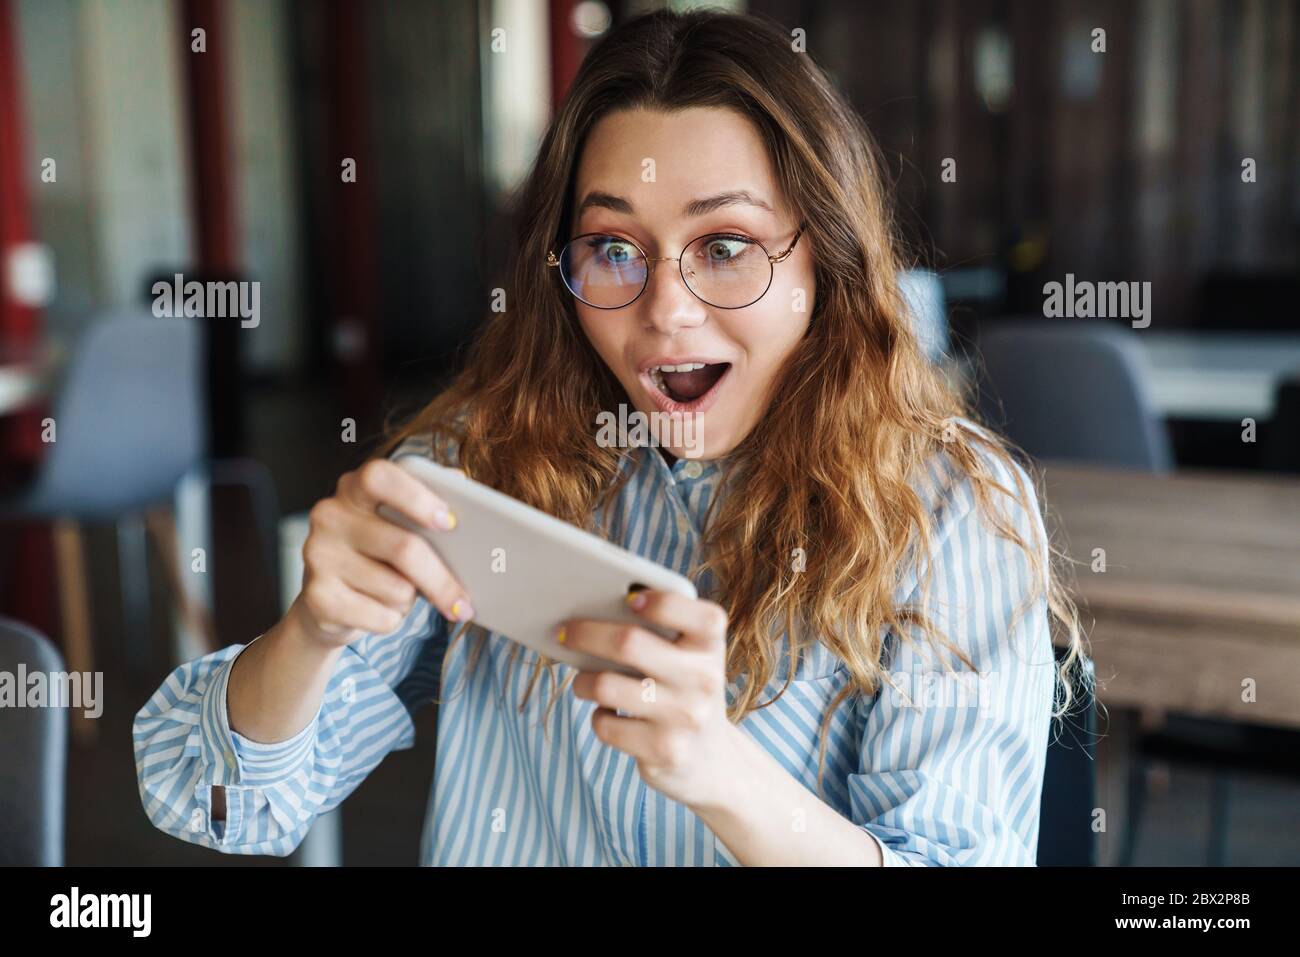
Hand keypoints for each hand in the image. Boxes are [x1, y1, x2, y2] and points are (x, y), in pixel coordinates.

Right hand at [290, 459, 472, 647]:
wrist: (326, 605)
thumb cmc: (376, 557)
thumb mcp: (397, 526)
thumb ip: (425, 503)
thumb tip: (460, 480)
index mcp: (353, 488)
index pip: (379, 477)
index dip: (417, 498)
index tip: (450, 523)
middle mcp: (330, 516)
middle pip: (403, 547)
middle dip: (441, 580)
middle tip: (465, 602)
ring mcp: (318, 555)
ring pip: (397, 588)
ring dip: (409, 600)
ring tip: (396, 593)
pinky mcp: (318, 597)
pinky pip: (381, 617)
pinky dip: (392, 620)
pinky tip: (376, 610)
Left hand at [563, 590, 741, 809]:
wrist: (712, 761)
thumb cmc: (685, 692)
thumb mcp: (688, 659)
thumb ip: (658, 633)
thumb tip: (588, 615)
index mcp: (711, 646)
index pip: (697, 614)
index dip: (661, 602)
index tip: (629, 599)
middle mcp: (704, 680)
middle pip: (629, 643)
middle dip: (585, 633)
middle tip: (563, 632)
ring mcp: (685, 718)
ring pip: (606, 685)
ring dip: (583, 682)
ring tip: (582, 681)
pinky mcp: (664, 751)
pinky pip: (605, 725)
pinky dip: (598, 717)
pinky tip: (608, 714)